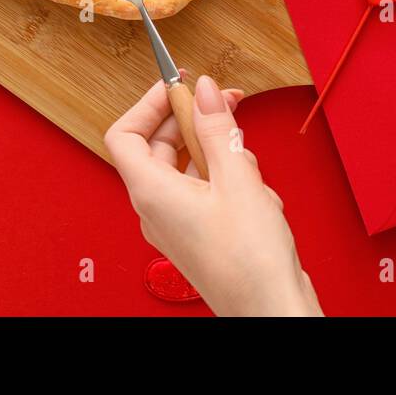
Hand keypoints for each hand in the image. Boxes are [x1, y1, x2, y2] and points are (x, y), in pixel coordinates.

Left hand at [105, 75, 321, 315]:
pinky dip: (227, 177)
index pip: (125, 133)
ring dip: (217, 152)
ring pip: (186, 165)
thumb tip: (203, 90)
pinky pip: (203, 188)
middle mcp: (156, 207)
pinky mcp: (198, 231)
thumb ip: (217, 127)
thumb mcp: (237, 178)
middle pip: (158, 145)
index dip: (149, 103)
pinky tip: (255, 187)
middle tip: (225, 103)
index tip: (179, 85)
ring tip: (246, 160)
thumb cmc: (250, 259)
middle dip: (193, 120)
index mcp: (151, 191)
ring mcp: (176, 221)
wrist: (270, 309)